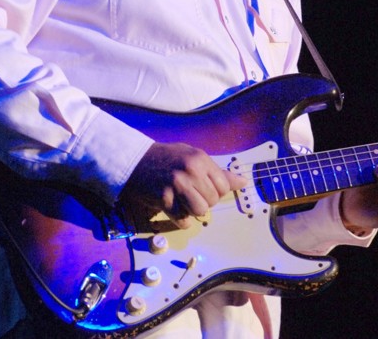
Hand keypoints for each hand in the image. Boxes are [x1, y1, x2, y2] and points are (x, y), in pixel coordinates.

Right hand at [120, 142, 247, 228]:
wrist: (135, 161)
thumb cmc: (166, 158)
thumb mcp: (193, 157)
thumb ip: (217, 171)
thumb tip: (243, 182)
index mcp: (200, 159)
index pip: (224, 186)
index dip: (216, 191)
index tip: (204, 187)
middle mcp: (191, 171)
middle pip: (213, 200)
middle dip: (204, 201)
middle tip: (190, 193)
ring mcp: (177, 186)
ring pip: (200, 211)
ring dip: (193, 211)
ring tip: (183, 201)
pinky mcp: (164, 200)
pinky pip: (183, 220)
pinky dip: (180, 219)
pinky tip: (173, 207)